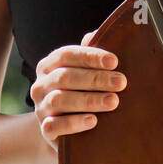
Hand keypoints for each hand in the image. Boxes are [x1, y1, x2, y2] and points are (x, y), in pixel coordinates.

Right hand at [30, 30, 126, 159]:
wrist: (65, 130)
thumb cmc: (81, 92)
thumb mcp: (85, 72)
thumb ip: (90, 54)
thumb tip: (96, 34)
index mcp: (49, 65)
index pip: (67, 55)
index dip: (90, 56)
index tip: (114, 61)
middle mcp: (41, 85)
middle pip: (65, 77)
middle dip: (96, 78)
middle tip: (121, 82)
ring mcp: (41, 108)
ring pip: (60, 100)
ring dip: (89, 100)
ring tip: (113, 101)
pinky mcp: (45, 130)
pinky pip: (54, 126)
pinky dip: (74, 123)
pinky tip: (93, 121)